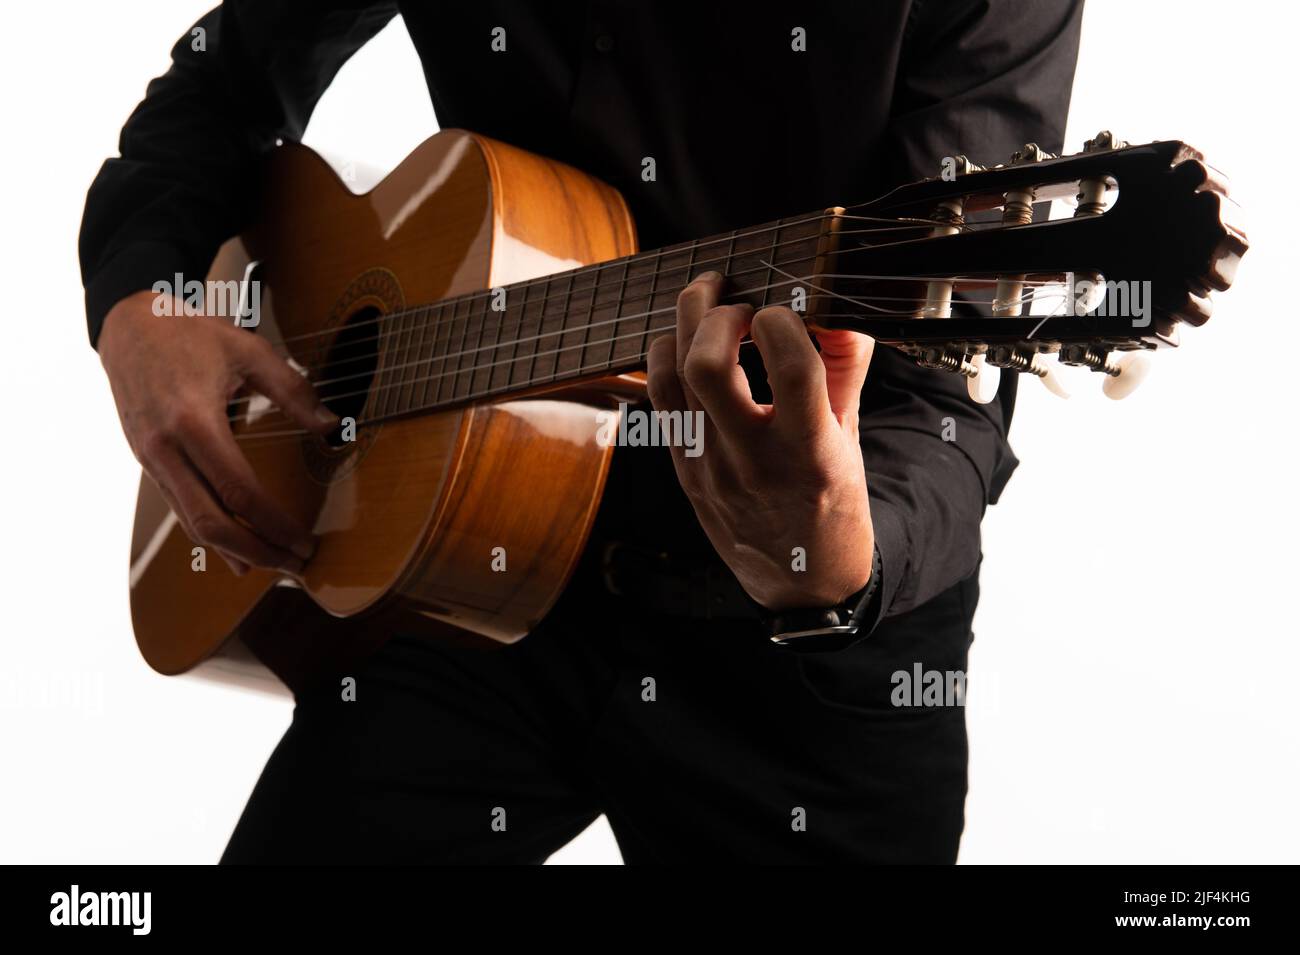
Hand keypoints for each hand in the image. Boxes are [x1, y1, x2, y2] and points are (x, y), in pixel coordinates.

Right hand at [98, 290, 336, 575]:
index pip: (238, 491)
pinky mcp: (149, 463)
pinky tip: (237, 553)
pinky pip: (181, 509)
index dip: (274, 524)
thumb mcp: (247, 350)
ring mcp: (152, 459)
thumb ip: (293, 390)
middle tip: (297, 565)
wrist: (129, 325)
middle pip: (212, 521)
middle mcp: (165, 448)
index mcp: (193, 420)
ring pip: (192, 523)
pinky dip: (211, 535)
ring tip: (276, 564)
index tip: (305, 541)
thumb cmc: (189, 333)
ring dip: (235, 551)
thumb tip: (331, 426)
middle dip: (258, 551)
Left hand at [646, 271, 875, 609]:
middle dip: (717, 311)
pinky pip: (658, 398)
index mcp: (809, 451)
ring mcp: (709, 465)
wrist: (799, 579)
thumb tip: (836, 308)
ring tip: (705, 299)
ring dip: (682, 324)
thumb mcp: (852, 437)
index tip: (785, 312)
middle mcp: (753, 458)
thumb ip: (845, 368)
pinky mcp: (683, 468)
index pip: (790, 366)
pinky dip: (666, 357)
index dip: (782, 320)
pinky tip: (686, 342)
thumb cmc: (832, 503)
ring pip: (672, 375)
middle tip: (736, 297)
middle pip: (709, 364)